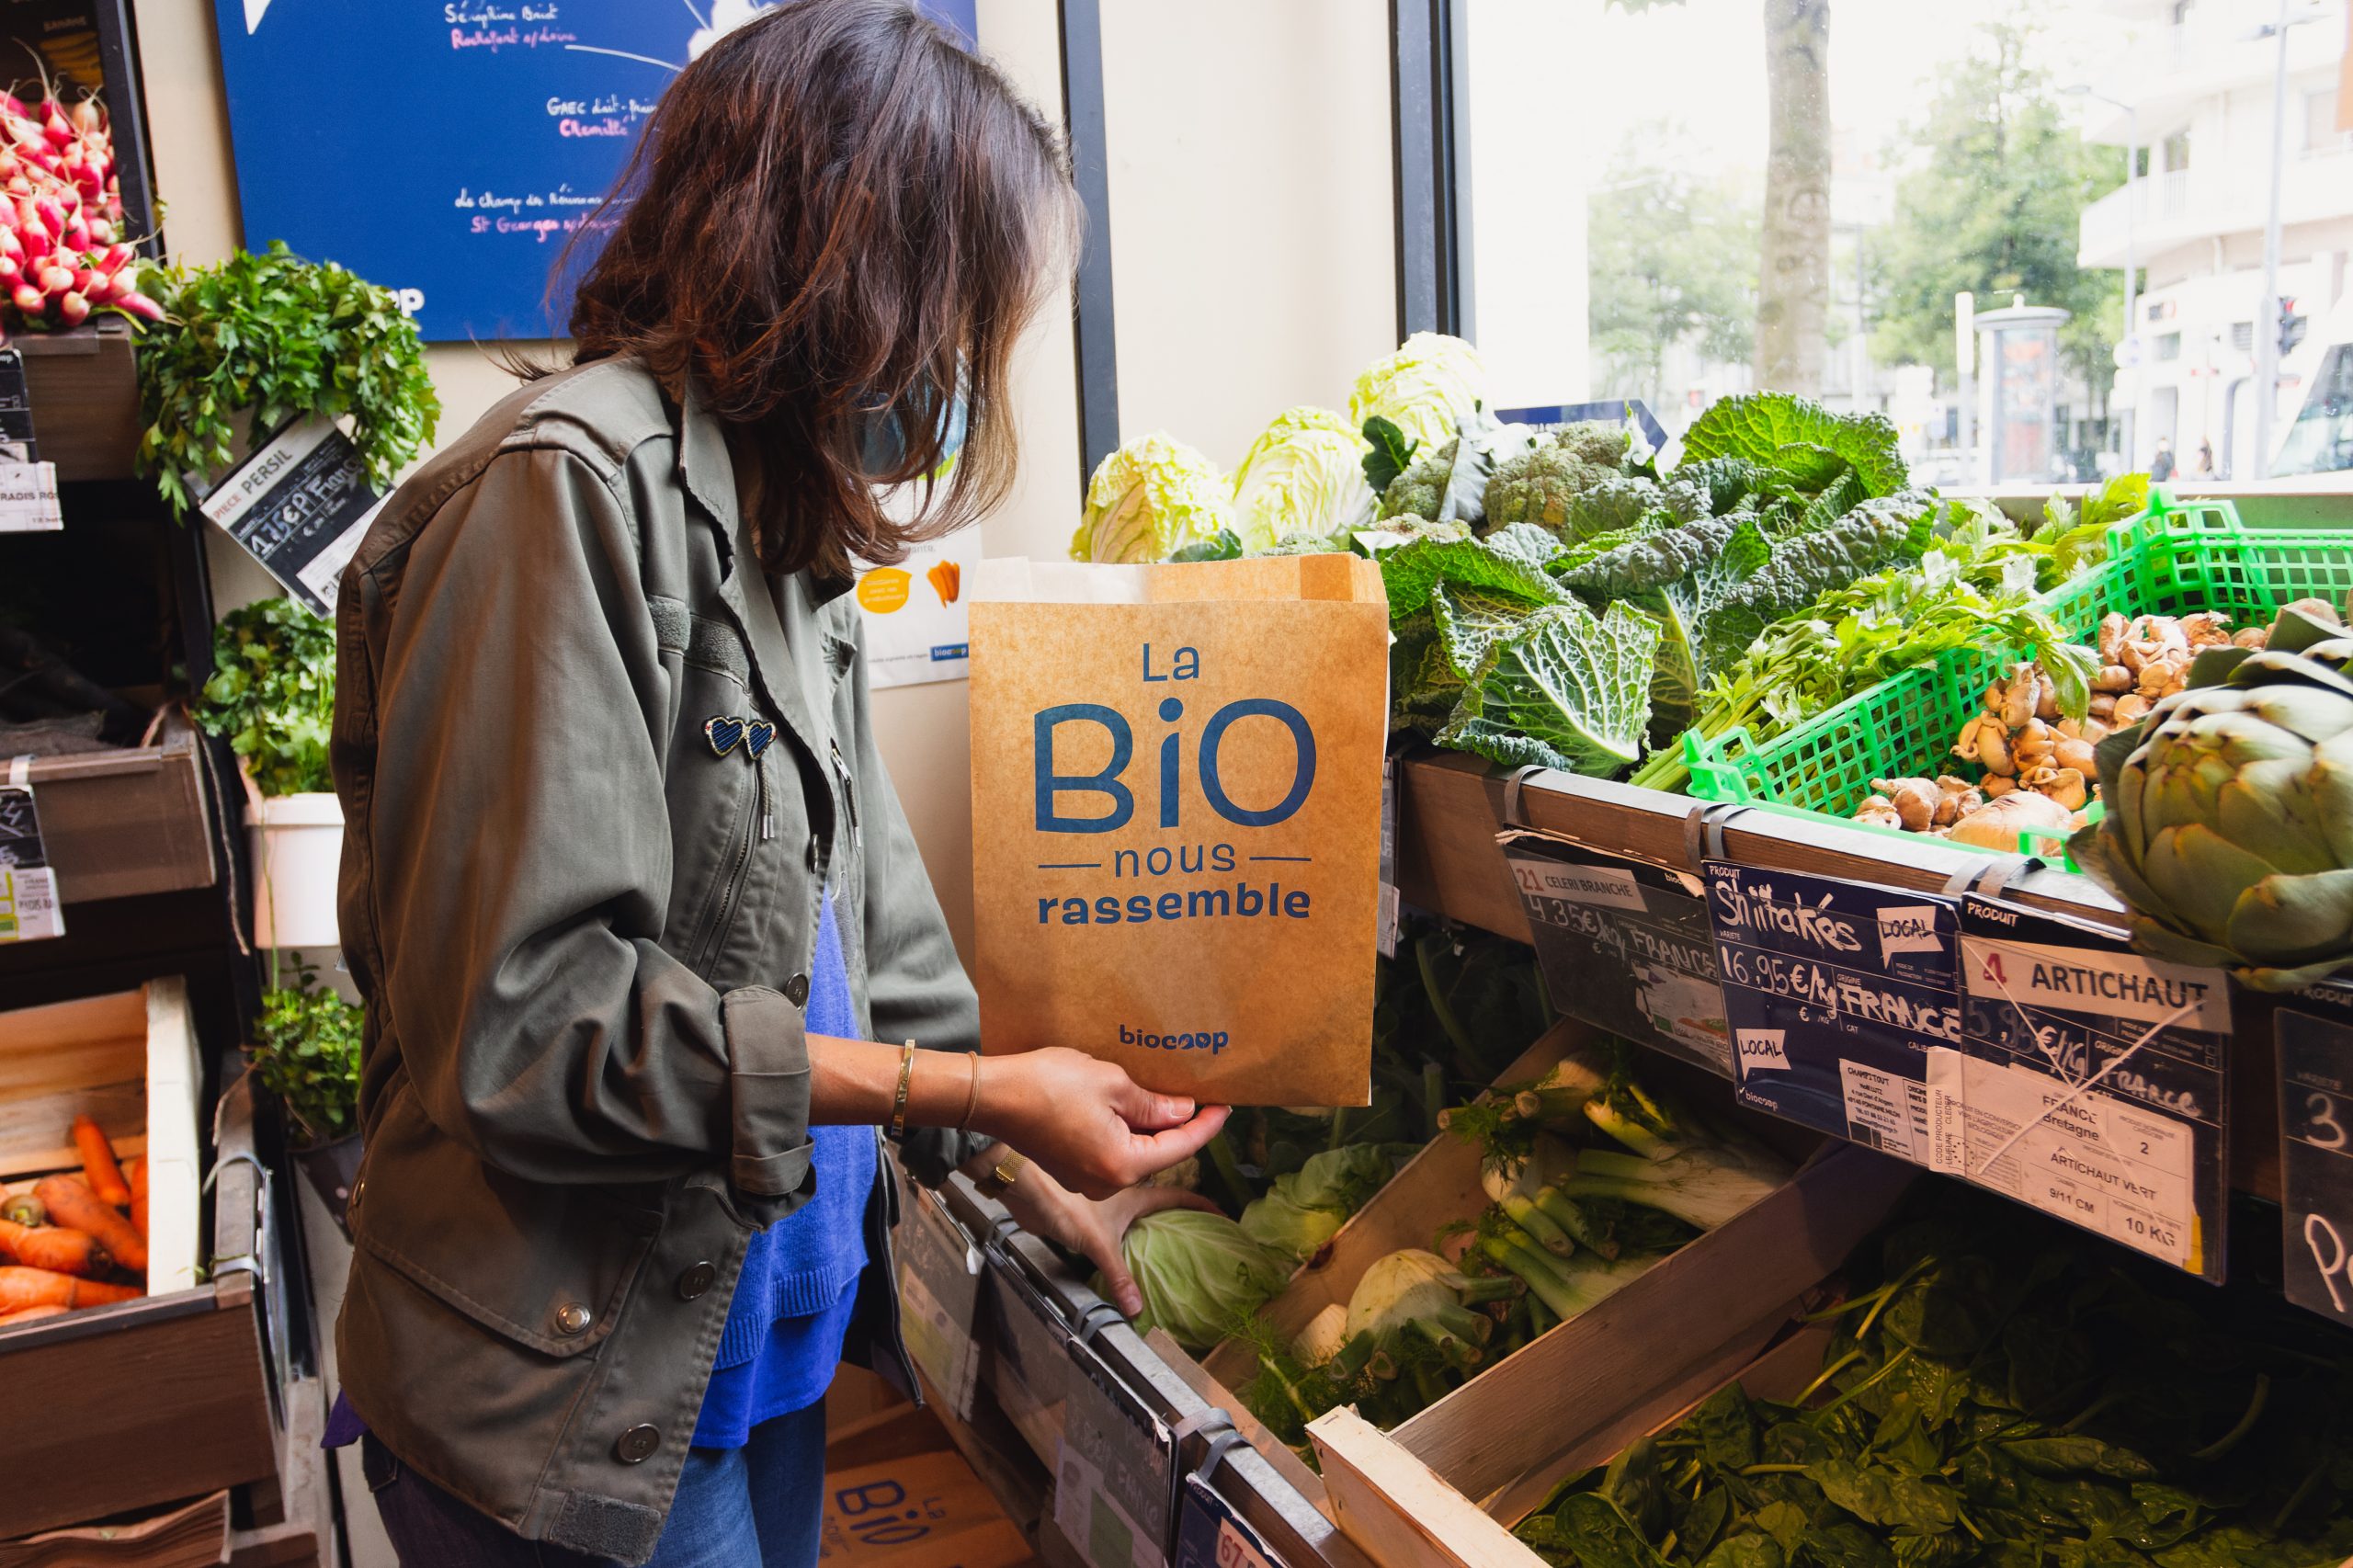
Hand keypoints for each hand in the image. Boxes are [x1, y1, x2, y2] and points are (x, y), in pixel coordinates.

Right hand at [971, 1047, 1230, 1199]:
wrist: (993, 1095)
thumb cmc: (1049, 1085)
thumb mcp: (1113, 1084)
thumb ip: (1154, 1104)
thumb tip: (1183, 1112)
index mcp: (1123, 1164)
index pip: (1181, 1146)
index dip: (1207, 1125)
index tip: (1226, 1106)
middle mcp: (1107, 1182)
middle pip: (1158, 1154)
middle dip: (1179, 1126)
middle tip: (1199, 1095)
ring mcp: (1087, 1179)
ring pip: (1134, 1153)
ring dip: (1150, 1128)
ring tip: (1165, 1096)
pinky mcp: (1071, 1169)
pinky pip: (1111, 1152)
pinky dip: (1126, 1132)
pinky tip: (1129, 1107)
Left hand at [992, 1159, 1217, 1318]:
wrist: (1027, 1191)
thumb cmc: (1065, 1205)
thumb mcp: (1098, 1242)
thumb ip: (1118, 1275)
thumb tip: (1136, 1309)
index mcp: (1138, 1196)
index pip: (1181, 1196)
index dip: (1203, 1204)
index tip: (1223, 1215)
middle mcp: (1127, 1198)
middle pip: (1165, 1207)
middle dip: (1185, 1220)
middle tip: (1205, 1240)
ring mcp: (1109, 1208)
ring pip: (1142, 1219)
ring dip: (1158, 1230)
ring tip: (1177, 1254)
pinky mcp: (1092, 1218)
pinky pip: (1121, 1232)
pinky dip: (1131, 1244)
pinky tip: (1132, 1264)